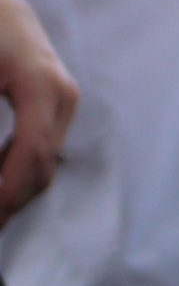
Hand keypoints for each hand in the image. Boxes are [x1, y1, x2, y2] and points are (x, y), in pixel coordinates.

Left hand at [0, 0, 77, 227]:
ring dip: (15, 186)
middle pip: (43, 164)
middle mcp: (62, 94)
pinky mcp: (55, 96)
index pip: (31, 155)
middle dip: (12, 199)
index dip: (7, 194)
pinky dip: (17, 167)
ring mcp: (63, 95)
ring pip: (45, 158)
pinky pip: (42, 144)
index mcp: (41, 86)